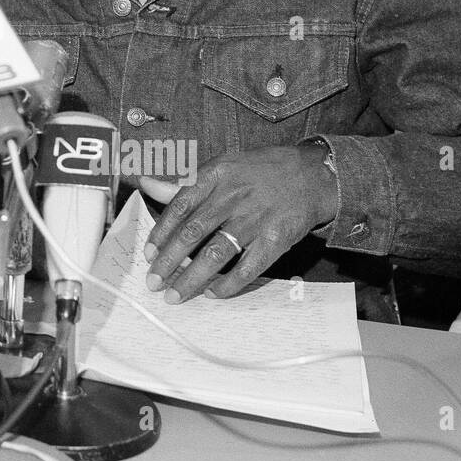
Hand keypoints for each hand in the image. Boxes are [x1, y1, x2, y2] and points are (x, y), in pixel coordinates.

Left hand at [140, 145, 338, 303]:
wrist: (313, 174)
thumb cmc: (261, 171)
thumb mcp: (222, 166)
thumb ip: (185, 182)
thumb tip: (147, 185)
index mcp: (215, 175)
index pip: (180, 206)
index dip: (161, 232)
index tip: (148, 253)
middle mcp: (233, 196)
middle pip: (193, 232)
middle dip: (169, 261)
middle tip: (154, 282)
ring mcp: (255, 218)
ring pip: (216, 252)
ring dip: (193, 277)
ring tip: (177, 294)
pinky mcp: (277, 237)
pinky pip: (249, 266)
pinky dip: (230, 283)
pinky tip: (214, 293)